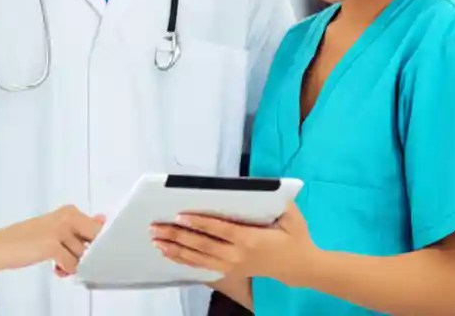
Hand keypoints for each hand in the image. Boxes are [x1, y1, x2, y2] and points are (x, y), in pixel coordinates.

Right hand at [0, 205, 103, 275]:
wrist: (1, 246)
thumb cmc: (27, 239)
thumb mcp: (57, 228)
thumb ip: (81, 227)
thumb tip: (102, 221)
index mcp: (70, 211)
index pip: (99, 228)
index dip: (95, 244)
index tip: (80, 247)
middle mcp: (68, 217)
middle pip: (95, 241)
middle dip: (85, 254)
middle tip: (68, 255)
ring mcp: (61, 230)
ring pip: (83, 256)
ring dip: (71, 263)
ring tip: (57, 261)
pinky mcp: (52, 245)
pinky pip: (72, 264)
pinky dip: (65, 270)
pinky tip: (55, 266)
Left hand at [150, 202, 315, 283]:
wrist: (299, 267)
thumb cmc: (294, 237)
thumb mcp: (292, 216)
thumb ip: (278, 201)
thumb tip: (263, 184)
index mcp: (251, 239)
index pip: (220, 229)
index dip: (200, 223)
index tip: (181, 215)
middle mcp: (237, 255)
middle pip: (203, 244)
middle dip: (178, 235)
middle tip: (156, 227)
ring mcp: (232, 266)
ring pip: (198, 257)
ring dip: (175, 248)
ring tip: (156, 240)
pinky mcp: (229, 271)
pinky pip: (202, 266)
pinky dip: (183, 260)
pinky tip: (169, 253)